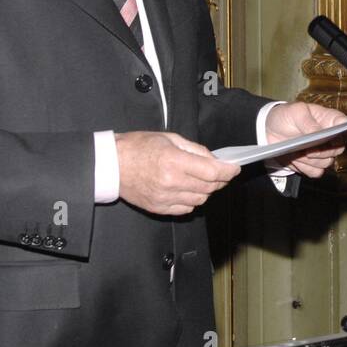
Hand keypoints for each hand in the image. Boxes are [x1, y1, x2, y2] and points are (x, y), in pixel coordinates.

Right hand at [115, 131, 237, 215]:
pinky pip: (186, 208)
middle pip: (209, 187)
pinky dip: (192, 200)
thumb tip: (214, 160)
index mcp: (174, 162)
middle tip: (221, 172)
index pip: (212, 172)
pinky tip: (188, 190)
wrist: (111, 164)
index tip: (234, 168)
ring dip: (207, 190)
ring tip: (202, 180)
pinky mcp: (158, 208)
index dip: (228, 171)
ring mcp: (164, 198)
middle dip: (220, 180)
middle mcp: (171, 182)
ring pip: (200, 200)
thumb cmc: (137, 147)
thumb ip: (195, 150)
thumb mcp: (169, 138)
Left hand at [264, 101, 346, 178]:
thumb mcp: (295, 111)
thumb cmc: (286, 116)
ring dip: (312, 160)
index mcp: (330, 120)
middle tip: (309, 149)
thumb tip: (318, 133)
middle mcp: (330, 138)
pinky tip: (296, 159)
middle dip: (323, 151)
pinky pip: (316, 172)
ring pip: (327, 163)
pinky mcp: (313, 164)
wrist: (269, 130)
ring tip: (298, 152)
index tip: (335, 136)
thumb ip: (308, 122)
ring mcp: (322, 152)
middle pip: (339, 149)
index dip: (346, 132)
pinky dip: (306, 168)